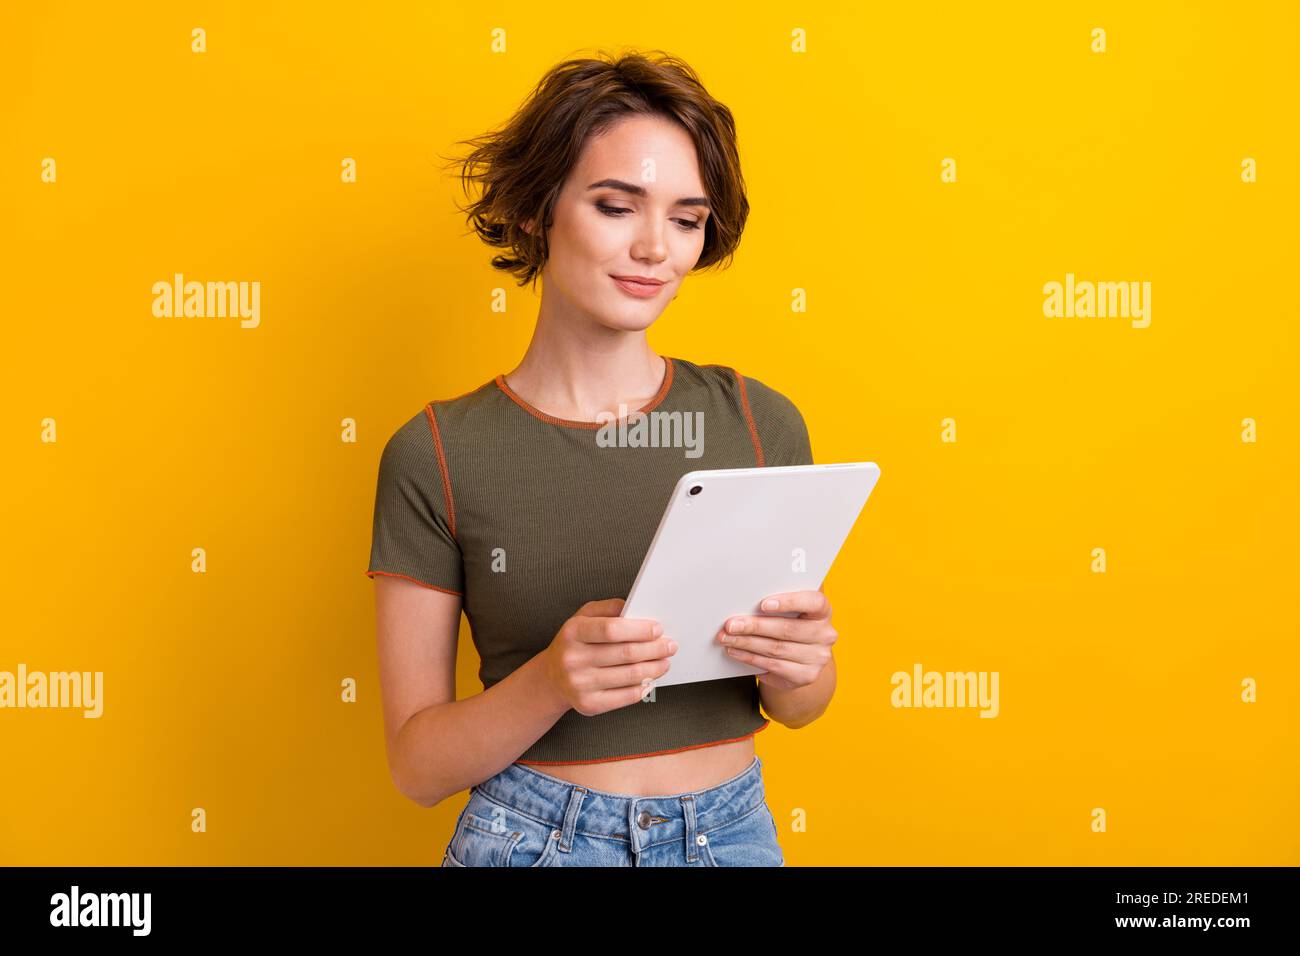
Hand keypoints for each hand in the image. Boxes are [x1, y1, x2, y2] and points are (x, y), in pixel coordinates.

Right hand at [541, 598, 677, 716]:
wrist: (552, 677)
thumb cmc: (576, 642)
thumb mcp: (583, 616)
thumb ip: (608, 608)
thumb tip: (635, 607)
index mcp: (573, 632)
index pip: (611, 629)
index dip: (639, 629)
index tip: (658, 629)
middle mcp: (573, 659)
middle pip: (626, 654)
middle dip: (655, 649)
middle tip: (670, 646)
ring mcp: (579, 684)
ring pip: (630, 676)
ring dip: (654, 668)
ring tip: (665, 662)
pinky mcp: (588, 704)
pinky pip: (625, 697)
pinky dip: (644, 688)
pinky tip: (651, 679)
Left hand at [715, 589, 835, 689]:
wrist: (801, 659)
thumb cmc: (791, 626)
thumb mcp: (790, 612)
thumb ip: (775, 605)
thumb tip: (743, 601)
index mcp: (823, 611)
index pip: (813, 602)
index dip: (789, 602)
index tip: (763, 604)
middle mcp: (825, 634)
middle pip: (786, 629)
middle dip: (754, 626)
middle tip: (731, 624)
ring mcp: (818, 657)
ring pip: (776, 648)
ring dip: (746, 643)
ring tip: (727, 638)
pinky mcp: (806, 675)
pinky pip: (773, 665)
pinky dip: (750, 658)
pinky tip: (736, 651)